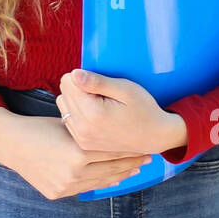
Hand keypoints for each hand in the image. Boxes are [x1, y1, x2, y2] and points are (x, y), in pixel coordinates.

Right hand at [0, 108, 151, 200]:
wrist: (12, 143)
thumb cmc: (41, 127)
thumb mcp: (69, 125)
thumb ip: (90, 133)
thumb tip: (115, 132)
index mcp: (78, 152)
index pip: (113, 152)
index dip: (131, 149)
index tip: (145, 145)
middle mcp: (73, 173)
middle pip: (111, 169)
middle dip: (131, 163)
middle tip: (147, 158)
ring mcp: (65, 185)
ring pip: (100, 181)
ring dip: (119, 175)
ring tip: (134, 169)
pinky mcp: (58, 193)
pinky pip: (85, 187)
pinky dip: (100, 182)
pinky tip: (112, 178)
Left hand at [56, 69, 184, 156]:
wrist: (155, 136)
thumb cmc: (144, 109)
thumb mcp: (125, 89)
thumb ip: (97, 82)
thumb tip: (74, 74)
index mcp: (93, 113)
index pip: (67, 81)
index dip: (83, 76)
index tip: (101, 84)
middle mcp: (83, 129)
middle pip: (63, 93)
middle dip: (78, 88)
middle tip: (102, 94)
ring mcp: (82, 139)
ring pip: (63, 106)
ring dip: (76, 101)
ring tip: (99, 104)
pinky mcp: (83, 143)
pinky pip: (69, 120)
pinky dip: (78, 114)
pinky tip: (95, 114)